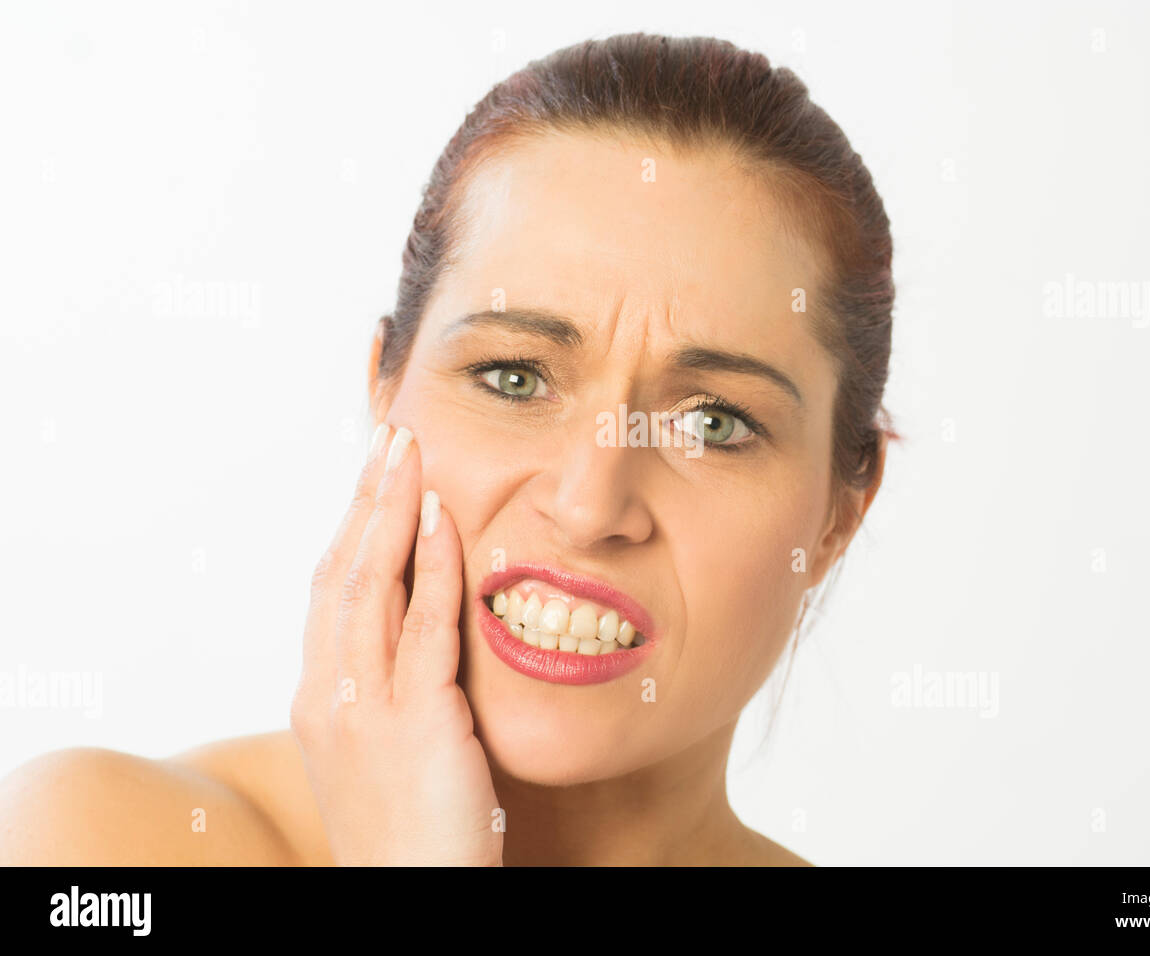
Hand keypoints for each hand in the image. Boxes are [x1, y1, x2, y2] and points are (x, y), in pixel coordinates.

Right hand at [290, 423, 502, 865]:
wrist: (412, 899)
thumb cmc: (413, 834)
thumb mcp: (388, 748)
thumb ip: (391, 687)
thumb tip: (415, 631)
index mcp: (322, 699)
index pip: (333, 592)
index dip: (353, 527)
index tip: (375, 475)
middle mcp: (330, 694)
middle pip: (342, 573)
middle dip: (366, 499)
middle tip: (388, 435)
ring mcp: (365, 708)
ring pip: (372, 585)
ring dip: (391, 509)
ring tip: (408, 449)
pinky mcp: (414, 723)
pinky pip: (425, 625)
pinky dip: (433, 565)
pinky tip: (442, 516)